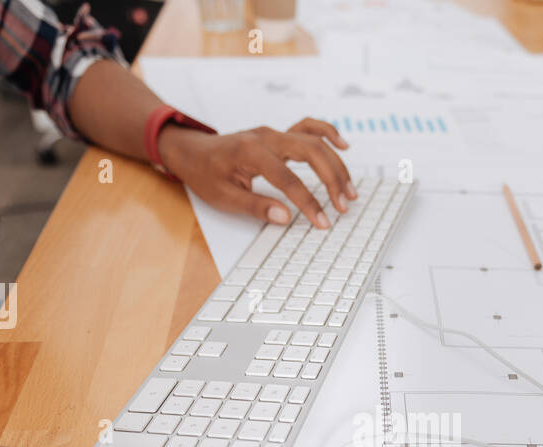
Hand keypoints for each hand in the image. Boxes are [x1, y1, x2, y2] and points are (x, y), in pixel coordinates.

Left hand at [161, 117, 355, 227]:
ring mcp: (274, 133)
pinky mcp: (278, 135)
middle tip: (343, 205)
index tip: (323, 222)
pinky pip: (308, 128)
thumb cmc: (205, 173)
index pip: (288, 179)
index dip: (309, 203)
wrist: (192, 152)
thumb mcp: (223, 196)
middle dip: (332, 179)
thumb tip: (285, 217)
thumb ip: (256, 206)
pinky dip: (327, 133)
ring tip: (349, 189)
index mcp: (251, 152)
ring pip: (314, 141)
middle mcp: (267, 137)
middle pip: (311, 152)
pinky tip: (343, 145)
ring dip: (336, 163)